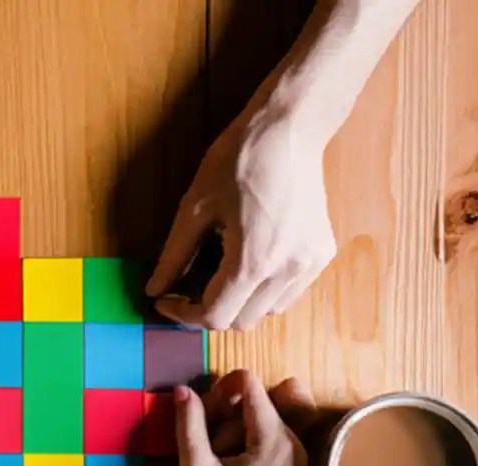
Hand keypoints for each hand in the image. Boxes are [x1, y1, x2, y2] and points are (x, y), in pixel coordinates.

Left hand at [146, 107, 335, 329]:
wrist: (289, 130)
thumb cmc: (237, 161)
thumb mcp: (194, 207)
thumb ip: (174, 255)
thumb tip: (154, 289)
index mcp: (252, 261)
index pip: (215, 317)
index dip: (183, 315)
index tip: (165, 300)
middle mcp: (286, 271)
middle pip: (242, 322)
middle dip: (210, 311)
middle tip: (187, 288)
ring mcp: (310, 264)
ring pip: (268, 312)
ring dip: (240, 304)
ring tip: (220, 273)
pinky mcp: (323, 253)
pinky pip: (289, 292)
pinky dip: (266, 291)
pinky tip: (251, 262)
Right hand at [172, 371, 316, 465]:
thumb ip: (188, 425)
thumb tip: (182, 390)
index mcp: (275, 436)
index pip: (249, 383)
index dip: (219, 390)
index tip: (201, 417)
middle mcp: (292, 440)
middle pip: (252, 401)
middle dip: (222, 415)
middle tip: (205, 448)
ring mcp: (293, 457)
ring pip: (255, 421)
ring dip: (228, 433)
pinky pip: (262, 441)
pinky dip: (240, 447)